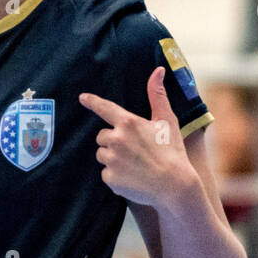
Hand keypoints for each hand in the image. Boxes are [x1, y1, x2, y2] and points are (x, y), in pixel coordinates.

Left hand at [79, 67, 195, 208]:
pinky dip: (116, 175)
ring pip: (102, 154)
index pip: (105, 108)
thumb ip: (158, 95)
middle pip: (102, 136)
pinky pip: (106, 173)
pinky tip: (133, 176)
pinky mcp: (110, 178)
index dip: (93, 102)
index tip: (82, 98)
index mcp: (128, 123)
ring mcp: (111, 160)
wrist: (175, 186)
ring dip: (113, 157)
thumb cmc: (172, 152)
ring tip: (135, 163)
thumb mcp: (167, 121)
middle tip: (135, 149)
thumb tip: (158, 70)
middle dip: (113, 141)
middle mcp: (116, 140)